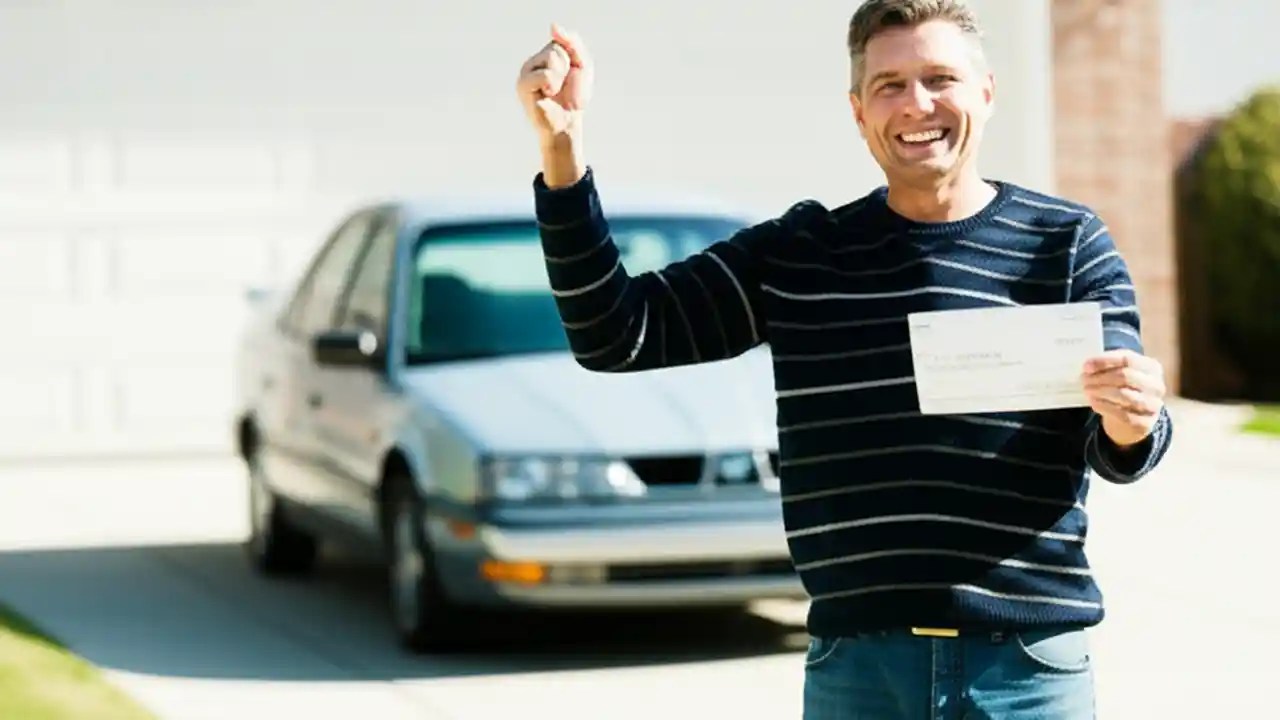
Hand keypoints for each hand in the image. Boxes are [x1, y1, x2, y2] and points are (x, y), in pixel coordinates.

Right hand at [516, 24, 593, 146]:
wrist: (567, 124)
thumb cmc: (573, 98)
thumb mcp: (582, 65)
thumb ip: (572, 43)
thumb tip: (552, 26)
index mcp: (543, 56)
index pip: (560, 41)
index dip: (573, 60)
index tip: (570, 77)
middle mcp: (531, 62)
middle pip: (557, 49)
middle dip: (568, 68)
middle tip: (563, 87)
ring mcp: (525, 73)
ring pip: (552, 57)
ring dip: (561, 77)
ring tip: (554, 92)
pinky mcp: (522, 86)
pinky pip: (545, 75)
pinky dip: (553, 85)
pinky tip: (547, 96)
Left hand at [1081, 349, 1165, 447]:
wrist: (1132, 416)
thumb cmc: (1123, 387)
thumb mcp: (1119, 372)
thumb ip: (1107, 366)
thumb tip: (1088, 367)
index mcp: (1151, 367)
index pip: (1128, 359)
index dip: (1105, 361)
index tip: (1086, 366)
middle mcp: (1156, 385)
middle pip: (1125, 376)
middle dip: (1100, 378)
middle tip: (1084, 380)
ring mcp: (1153, 404)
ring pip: (1124, 395)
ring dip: (1101, 391)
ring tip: (1087, 390)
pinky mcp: (1145, 423)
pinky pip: (1123, 414)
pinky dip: (1105, 407)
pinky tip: (1094, 402)